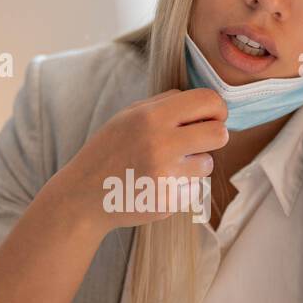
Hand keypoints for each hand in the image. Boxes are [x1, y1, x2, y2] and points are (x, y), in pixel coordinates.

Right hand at [53, 87, 228, 230]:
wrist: (82, 195)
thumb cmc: (109, 150)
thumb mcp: (128, 116)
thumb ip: (166, 104)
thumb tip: (207, 102)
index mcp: (151, 117)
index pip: (208, 100)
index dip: (217, 108)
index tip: (212, 117)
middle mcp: (160, 144)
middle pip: (219, 134)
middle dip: (214, 136)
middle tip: (198, 142)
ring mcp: (165, 176)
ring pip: (207, 164)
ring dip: (194, 165)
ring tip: (165, 166)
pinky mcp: (168, 202)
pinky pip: (194, 189)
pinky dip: (181, 187)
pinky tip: (156, 186)